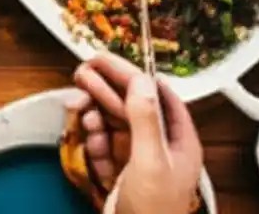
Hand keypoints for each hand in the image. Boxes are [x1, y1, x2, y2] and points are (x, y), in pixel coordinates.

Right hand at [71, 54, 202, 213]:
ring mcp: (139, 160)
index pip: (157, 95)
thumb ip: (145, 120)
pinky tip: (88, 137)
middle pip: (131, 106)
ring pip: (113, 124)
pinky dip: (93, 141)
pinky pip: (104, 147)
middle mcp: (160, 146)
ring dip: (95, 115)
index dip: (133, 74)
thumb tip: (142, 82)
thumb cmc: (154, 213)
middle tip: (83, 73)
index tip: (108, 60)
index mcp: (178, 140)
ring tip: (80, 107)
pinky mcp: (121, 173)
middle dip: (106, 90)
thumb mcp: (150, 161)